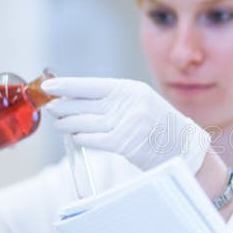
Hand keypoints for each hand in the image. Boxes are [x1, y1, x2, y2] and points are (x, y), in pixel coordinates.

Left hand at [43, 77, 210, 172]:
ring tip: (60, 124)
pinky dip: (81, 138)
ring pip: (85, 123)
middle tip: (51, 107)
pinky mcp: (125, 144)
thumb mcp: (140, 103)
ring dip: (68, 124)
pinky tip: (75, 137)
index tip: (48, 87)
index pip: (91, 85)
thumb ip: (113, 101)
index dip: (66, 85)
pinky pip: (93, 140)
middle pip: (84, 104)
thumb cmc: (159, 126)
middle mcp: (128, 104)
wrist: (184, 148)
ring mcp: (127, 124)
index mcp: (131, 89)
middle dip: (63, 106)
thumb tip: (76, 100)